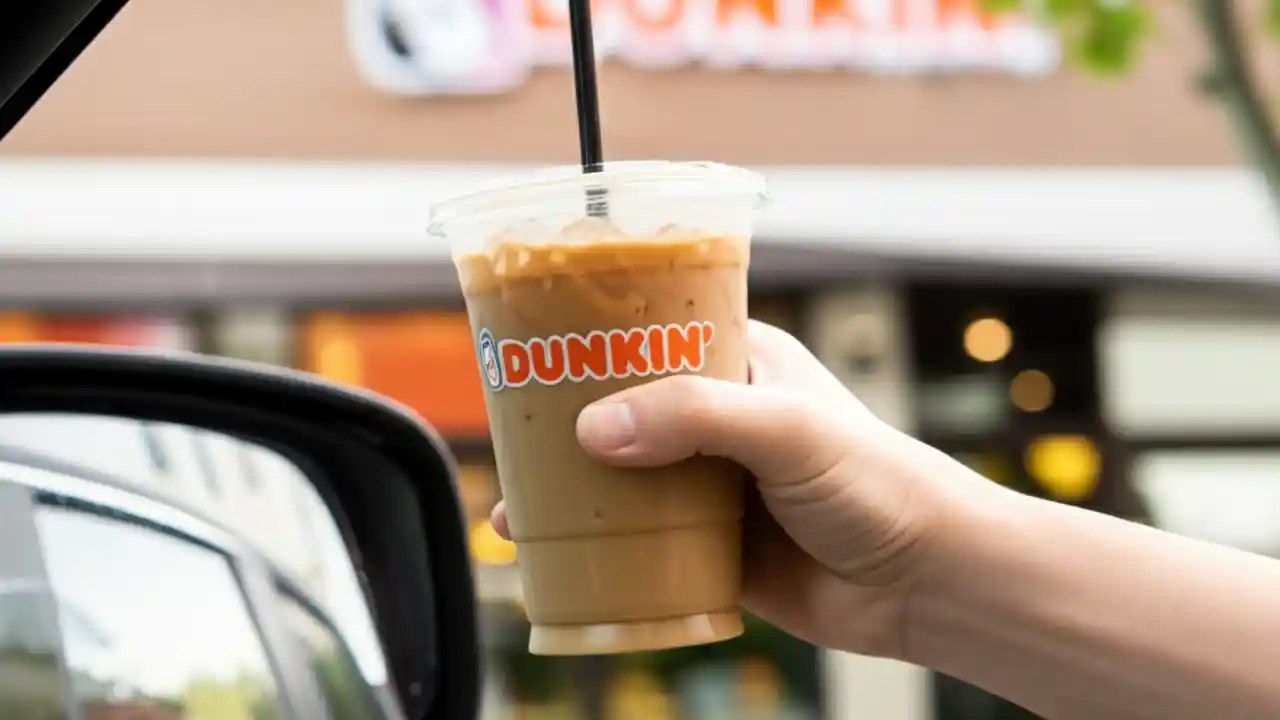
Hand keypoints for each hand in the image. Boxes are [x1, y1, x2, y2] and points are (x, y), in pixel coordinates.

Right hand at [491, 320, 980, 656]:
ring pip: (621, 480)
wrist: (926, 583)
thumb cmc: (879, 482)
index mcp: (738, 362)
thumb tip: (594, 431)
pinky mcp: (709, 547)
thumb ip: (695, 417)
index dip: (587, 337)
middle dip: (560, 424)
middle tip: (504, 435)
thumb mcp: (786, 428)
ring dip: (566, 492)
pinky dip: (594, 552)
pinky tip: (551, 562)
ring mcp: (710, 484)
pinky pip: (637, 545)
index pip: (648, 331)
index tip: (526, 345)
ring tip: (510, 511)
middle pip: (620, 409)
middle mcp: (717, 418)